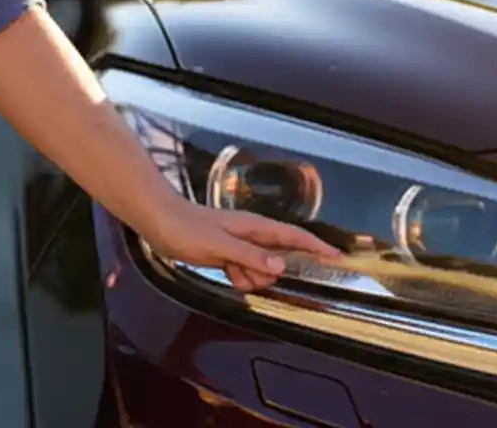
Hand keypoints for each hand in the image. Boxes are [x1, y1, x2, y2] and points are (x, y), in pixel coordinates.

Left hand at [142, 197, 341, 292]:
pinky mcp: (228, 254)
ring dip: (250, 277)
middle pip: (278, 259)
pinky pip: (246, 272)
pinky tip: (225, 273)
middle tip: (241, 271)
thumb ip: (250, 255)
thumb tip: (281, 266)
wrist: (158, 220)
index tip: (338, 257)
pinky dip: (239, 277)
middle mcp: (252, 235)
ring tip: (229, 270)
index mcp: (255, 227)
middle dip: (267, 272)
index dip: (317, 247)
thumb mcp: (218, 245)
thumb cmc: (186, 228)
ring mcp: (240, 245)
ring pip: (261, 269)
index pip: (294, 237)